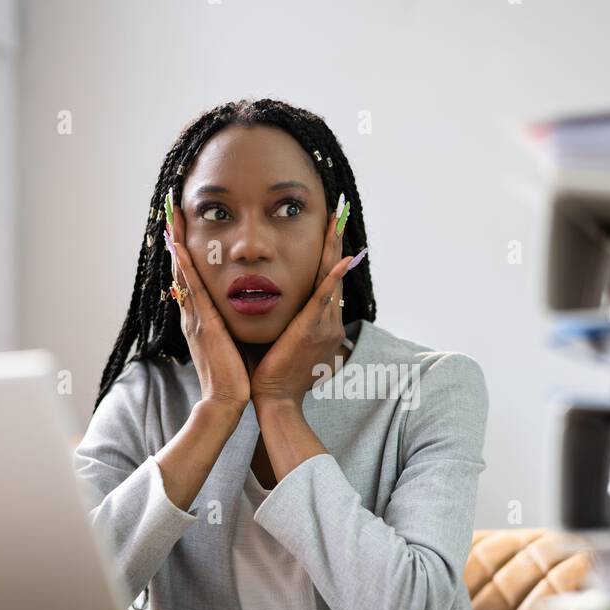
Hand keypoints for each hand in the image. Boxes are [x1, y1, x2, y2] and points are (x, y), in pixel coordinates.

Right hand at [165, 205, 249, 418]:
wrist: (226, 400)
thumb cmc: (232, 376)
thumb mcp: (228, 343)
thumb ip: (227, 326)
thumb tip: (235, 313)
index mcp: (199, 318)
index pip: (190, 278)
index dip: (184, 252)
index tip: (181, 228)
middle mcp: (192, 314)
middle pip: (181, 269)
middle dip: (175, 239)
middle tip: (171, 210)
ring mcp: (194, 318)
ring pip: (183, 274)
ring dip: (176, 244)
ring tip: (171, 217)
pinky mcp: (203, 324)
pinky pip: (192, 290)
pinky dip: (184, 267)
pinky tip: (179, 247)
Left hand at [250, 206, 355, 406]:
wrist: (273, 398)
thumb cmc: (272, 371)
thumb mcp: (282, 337)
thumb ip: (284, 316)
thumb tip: (269, 297)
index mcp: (320, 321)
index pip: (327, 278)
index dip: (330, 252)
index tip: (331, 227)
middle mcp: (328, 320)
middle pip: (333, 272)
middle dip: (336, 240)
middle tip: (340, 211)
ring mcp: (322, 325)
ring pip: (330, 278)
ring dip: (333, 247)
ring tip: (337, 220)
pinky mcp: (311, 331)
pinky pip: (323, 299)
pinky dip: (332, 278)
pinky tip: (339, 259)